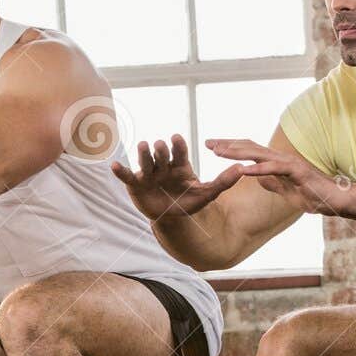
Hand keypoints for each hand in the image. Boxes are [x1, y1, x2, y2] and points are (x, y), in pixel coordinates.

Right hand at [111, 134, 240, 218]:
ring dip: (143, 153)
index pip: (179, 151)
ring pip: (145, 161)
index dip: (178, 145)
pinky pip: (126, 176)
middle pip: (161, 154)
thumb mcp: (207, 194)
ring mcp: (148, 174)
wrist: (171, 217)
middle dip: (161, 150)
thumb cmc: (188, 202)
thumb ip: (223, 182)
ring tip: (143, 145)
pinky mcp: (135, 184)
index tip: (176, 138)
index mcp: (180, 165)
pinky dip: (119, 170)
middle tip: (161, 145)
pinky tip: (113, 165)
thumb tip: (242, 169)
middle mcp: (163, 166)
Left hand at [209, 138, 351, 215]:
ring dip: (238, 153)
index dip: (230, 148)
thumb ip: (272, 183)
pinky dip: (259, 169)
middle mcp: (281, 158)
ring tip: (218, 152)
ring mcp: (289, 163)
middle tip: (207, 143)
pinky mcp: (297, 172)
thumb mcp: (286, 191)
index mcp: (276, 162)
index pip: (249, 151)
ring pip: (259, 154)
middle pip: (250, 147)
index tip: (211, 147)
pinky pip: (275, 170)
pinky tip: (243, 170)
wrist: (336, 199)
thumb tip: (258, 178)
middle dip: (227, 145)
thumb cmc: (313, 195)